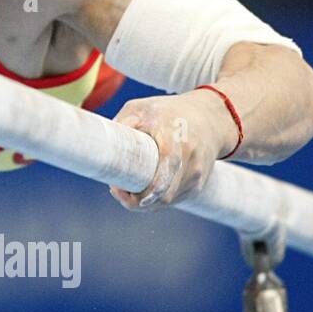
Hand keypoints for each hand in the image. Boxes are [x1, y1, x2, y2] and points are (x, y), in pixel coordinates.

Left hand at [108, 91, 235, 210]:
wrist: (211, 118)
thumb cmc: (169, 112)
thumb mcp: (141, 108)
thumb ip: (122, 124)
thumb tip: (101, 144)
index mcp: (175, 141)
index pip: (163, 175)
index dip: (141, 192)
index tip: (117, 189)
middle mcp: (191, 162)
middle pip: (163, 196)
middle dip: (135, 200)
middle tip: (116, 189)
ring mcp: (197, 176)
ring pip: (166, 202)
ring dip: (144, 201)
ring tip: (127, 186)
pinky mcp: (198, 186)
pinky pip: (172, 201)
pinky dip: (154, 199)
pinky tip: (142, 187)